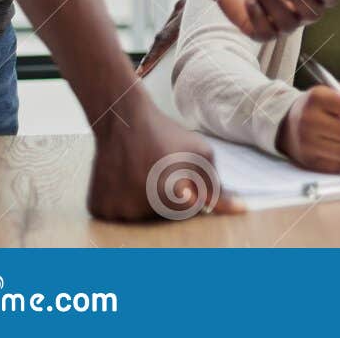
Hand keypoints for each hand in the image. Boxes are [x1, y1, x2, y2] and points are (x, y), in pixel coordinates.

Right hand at [88, 96, 242, 220]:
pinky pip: (119, 216)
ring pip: (141, 218)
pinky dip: (125, 202)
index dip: (189, 194)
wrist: (123, 122)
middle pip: (164, 218)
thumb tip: (239, 211)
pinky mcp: (99, 210)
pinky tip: (126, 179)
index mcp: (169, 196)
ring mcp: (118, 211)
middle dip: (169, 199)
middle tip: (160, 171)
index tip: (183, 180)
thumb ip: (217, 187)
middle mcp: (141, 208)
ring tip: (143, 172)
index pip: (188, 212)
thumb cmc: (167, 136)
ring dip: (146, 201)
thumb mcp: (201, 154)